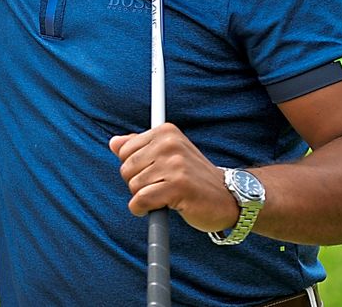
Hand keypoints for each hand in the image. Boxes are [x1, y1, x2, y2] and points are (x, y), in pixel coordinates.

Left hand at [109, 123, 239, 233]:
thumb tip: (113, 142)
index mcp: (165, 132)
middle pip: (126, 168)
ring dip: (144, 198)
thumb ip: (139, 147)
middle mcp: (170, 144)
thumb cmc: (192, 178)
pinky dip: (142, 209)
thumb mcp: (168, 155)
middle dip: (137, 183)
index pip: (123, 150)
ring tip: (165, 196)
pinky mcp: (178, 186)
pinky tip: (156, 209)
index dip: (133, 168)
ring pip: (133, 185)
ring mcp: (175, 165)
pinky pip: (141, 200)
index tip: (153, 174)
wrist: (229, 198)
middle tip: (160, 187)